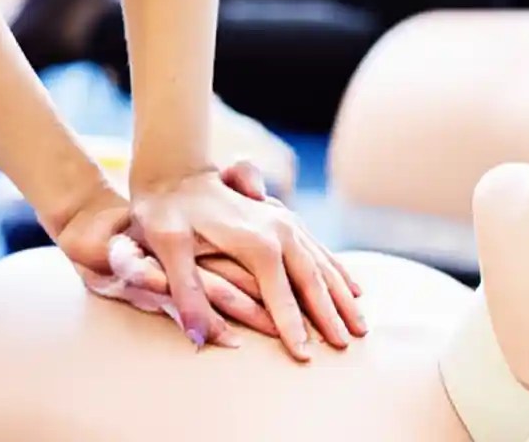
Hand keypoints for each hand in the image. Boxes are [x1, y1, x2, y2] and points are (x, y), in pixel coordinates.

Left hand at [129, 162, 365, 360]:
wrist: (173, 172)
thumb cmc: (167, 212)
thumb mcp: (168, 247)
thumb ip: (187, 291)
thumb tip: (198, 336)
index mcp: (257, 241)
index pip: (281, 293)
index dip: (293, 327)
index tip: (304, 358)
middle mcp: (279, 230)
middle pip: (312, 280)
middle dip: (331, 315)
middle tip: (346, 346)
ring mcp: (286, 223)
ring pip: (323, 265)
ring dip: (343, 297)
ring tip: (361, 326)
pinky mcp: (285, 220)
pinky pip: (320, 250)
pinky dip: (339, 272)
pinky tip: (354, 289)